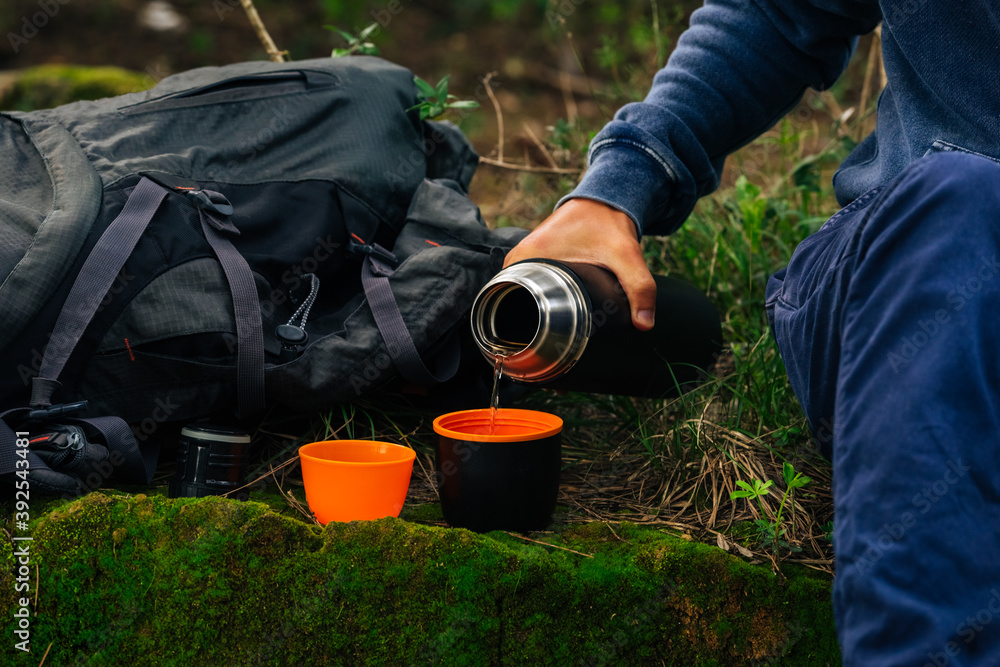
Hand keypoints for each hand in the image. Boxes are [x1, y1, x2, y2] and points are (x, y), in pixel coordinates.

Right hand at [503, 198, 656, 330]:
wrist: (605, 198)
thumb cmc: (609, 224)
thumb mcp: (626, 255)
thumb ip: (639, 287)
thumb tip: (645, 324)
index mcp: (526, 258)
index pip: (512, 304)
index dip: (531, 325)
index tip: (551, 337)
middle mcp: (518, 260)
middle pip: (519, 303)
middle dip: (539, 322)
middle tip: (563, 335)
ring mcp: (524, 260)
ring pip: (524, 296)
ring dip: (539, 311)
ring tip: (559, 327)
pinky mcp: (534, 261)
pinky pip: (531, 286)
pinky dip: (542, 299)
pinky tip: (557, 312)